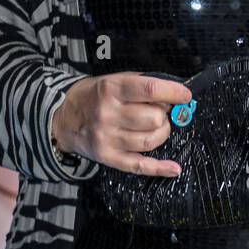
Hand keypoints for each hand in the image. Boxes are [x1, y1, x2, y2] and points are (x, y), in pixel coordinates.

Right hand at [51, 73, 194, 176]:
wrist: (63, 117)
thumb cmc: (95, 96)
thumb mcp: (113, 80)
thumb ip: (142, 84)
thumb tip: (175, 93)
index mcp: (111, 90)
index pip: (150, 90)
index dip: (173, 93)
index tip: (185, 95)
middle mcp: (108, 114)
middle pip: (154, 119)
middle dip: (164, 115)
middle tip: (159, 112)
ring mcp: (107, 138)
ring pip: (150, 141)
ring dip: (162, 133)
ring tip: (157, 128)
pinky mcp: (108, 157)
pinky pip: (139, 166)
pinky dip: (160, 168)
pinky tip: (174, 168)